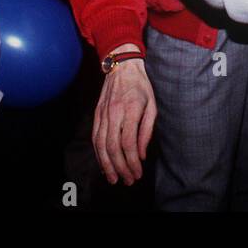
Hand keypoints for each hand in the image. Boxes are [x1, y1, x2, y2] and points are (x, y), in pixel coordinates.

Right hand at [92, 43, 156, 184]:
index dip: (131, 162)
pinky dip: (98, 153)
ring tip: (114, 178)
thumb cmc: (141, 86)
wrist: (122, 66)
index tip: (137, 173)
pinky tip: (104, 164)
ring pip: (100, 144)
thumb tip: (141, 154)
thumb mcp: (152, 105)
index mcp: (130, 110)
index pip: (128, 142)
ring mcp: (102, 113)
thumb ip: (146, 130)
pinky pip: (94, 137)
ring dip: (107, 164)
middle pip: (113, 147)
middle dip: (120, 168)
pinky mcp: (96, 114)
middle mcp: (113, 113)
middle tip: (127, 181)